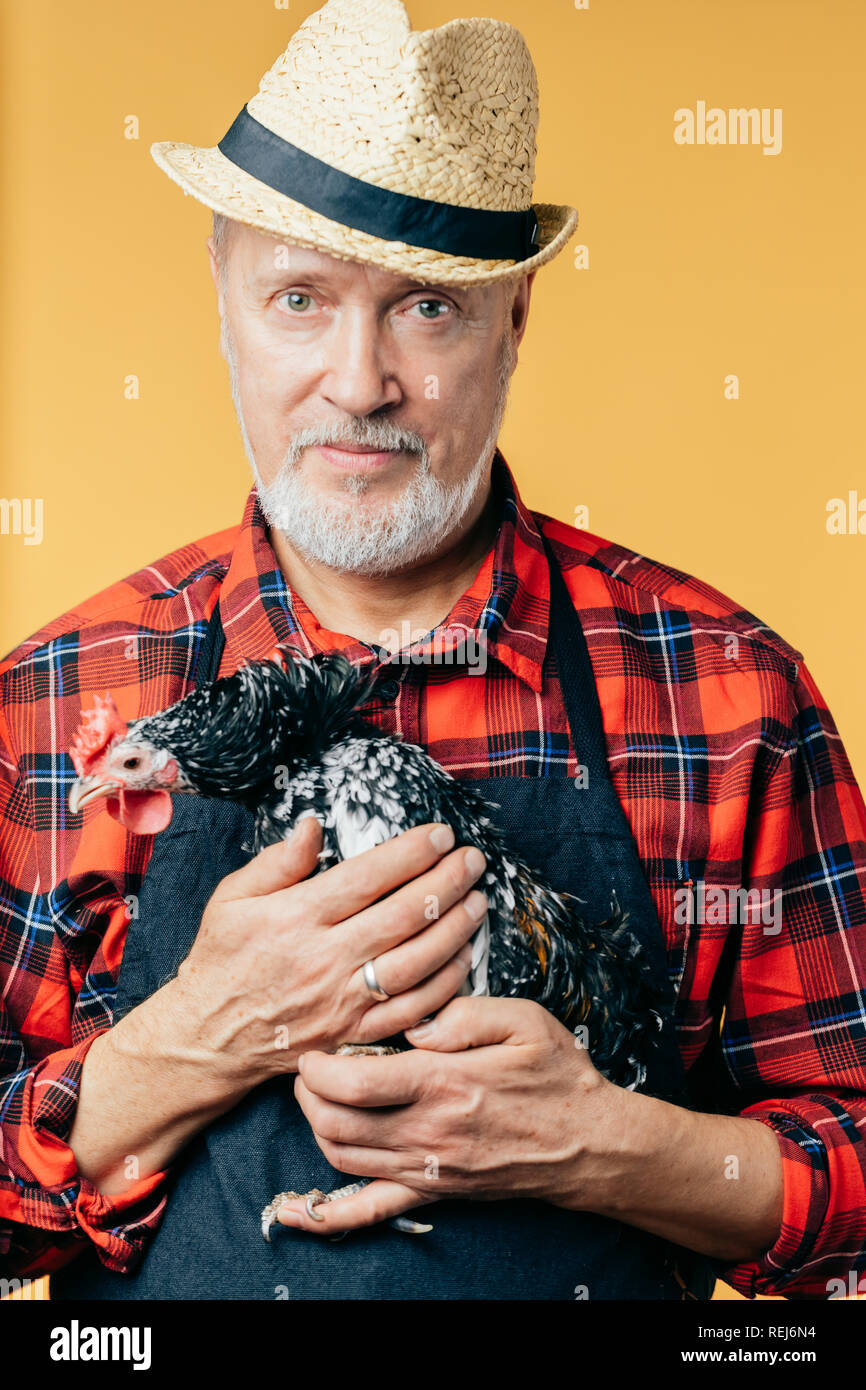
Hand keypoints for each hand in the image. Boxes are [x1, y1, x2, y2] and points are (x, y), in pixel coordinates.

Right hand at [172, 818, 488, 1085]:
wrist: (206, 1037)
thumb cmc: (222, 960)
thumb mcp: (232, 899)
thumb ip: (277, 862)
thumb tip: (313, 827)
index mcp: (297, 917)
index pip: (368, 877)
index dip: (411, 853)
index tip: (441, 834)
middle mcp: (325, 958)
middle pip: (403, 915)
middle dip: (447, 882)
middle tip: (474, 859)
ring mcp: (343, 1001)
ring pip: (417, 962)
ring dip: (455, 930)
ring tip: (478, 901)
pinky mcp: (353, 1034)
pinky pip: (412, 1010)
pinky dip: (445, 983)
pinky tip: (463, 957)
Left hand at [277, 995, 623, 1235]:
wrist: (590, 1144)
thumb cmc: (558, 1076)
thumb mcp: (525, 1021)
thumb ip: (465, 1013)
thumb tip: (416, 1025)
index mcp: (447, 1084)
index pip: (356, 1082)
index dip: (319, 1065)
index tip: (313, 1048)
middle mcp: (430, 1132)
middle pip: (336, 1123)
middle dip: (307, 1094)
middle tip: (308, 1068)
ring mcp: (428, 1169)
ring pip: (342, 1159)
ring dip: (315, 1129)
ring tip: (316, 1099)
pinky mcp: (433, 1192)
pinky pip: (368, 1212)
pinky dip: (323, 1216)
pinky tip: (289, 1213)